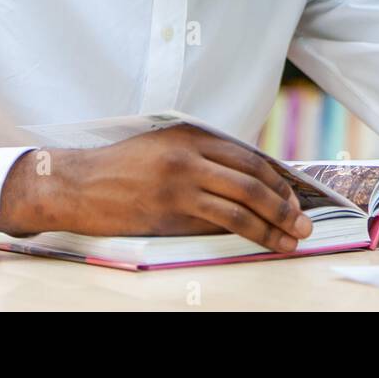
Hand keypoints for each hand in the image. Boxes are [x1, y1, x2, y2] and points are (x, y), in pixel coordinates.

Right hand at [0, 125, 314, 251]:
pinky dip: (247, 233)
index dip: (275, 179)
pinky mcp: (170, 209)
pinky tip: (263, 242)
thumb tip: (243, 182)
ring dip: (273, 224)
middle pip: (251, 179)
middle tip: (303, 222)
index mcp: (190, 135)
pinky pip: (218, 221)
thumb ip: (199, 158)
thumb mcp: (162, 148)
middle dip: (283, 203)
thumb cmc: (118, 169)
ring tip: (292, 238)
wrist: (75, 184)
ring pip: (241, 203)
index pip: (247, 155)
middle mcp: (189, 154)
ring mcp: (180, 182)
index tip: (292, 196)